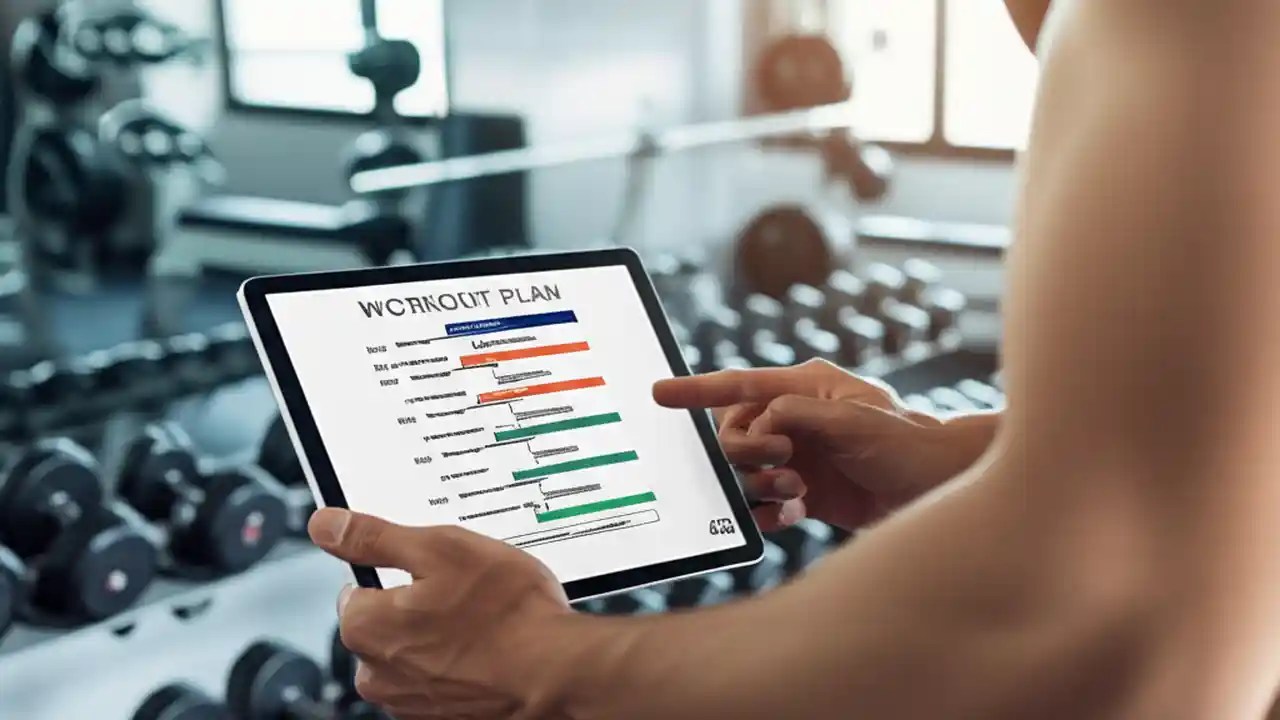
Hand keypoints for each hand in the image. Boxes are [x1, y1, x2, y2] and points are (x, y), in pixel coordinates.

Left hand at [308, 508, 582, 719]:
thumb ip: (374, 537)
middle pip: (384, 622)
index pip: (355, 587)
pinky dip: (458, 661)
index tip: (429, 566)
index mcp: (365, 627)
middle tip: (465, 589)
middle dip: (418, 604)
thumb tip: (326, 524)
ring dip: (439, 634)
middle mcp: (377, 674)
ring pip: (413, 651)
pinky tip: (490, 645)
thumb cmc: (507, 613)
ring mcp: (410, 701)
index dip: (395, 570)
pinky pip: (439, 676)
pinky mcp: (441, 714)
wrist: (558, 672)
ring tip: (484, 618)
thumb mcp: (439, 549)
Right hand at [654, 359, 996, 531]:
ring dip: (759, 484)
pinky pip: (764, 500)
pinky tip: (788, 513)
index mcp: (807, 388)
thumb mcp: (854, 422)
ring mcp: (799, 456)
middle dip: (745, 452)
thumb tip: (761, 424)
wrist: (939, 489)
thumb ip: (800, 415)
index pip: (741, 386)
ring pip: (747, 469)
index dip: (697, 389)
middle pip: (735, 432)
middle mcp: (797, 419)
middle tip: (782, 465)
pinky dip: (768, 510)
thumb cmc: (907, 444)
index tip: (660, 393)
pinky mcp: (805, 491)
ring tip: (795, 491)